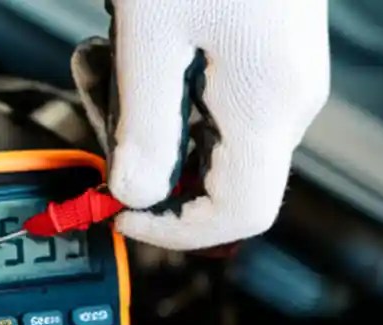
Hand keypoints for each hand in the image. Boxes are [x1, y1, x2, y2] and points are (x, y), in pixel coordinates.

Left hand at [73, 0, 329, 249]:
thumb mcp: (151, 34)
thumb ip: (144, 126)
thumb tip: (135, 194)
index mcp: (267, 107)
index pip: (235, 217)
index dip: (172, 231)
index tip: (120, 215)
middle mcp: (290, 99)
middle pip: (214, 175)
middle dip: (143, 156)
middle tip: (92, 105)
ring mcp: (287, 74)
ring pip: (210, 132)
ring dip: (146, 114)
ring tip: (100, 59)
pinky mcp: (274, 50)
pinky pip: (218, 95)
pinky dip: (167, 84)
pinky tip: (133, 41)